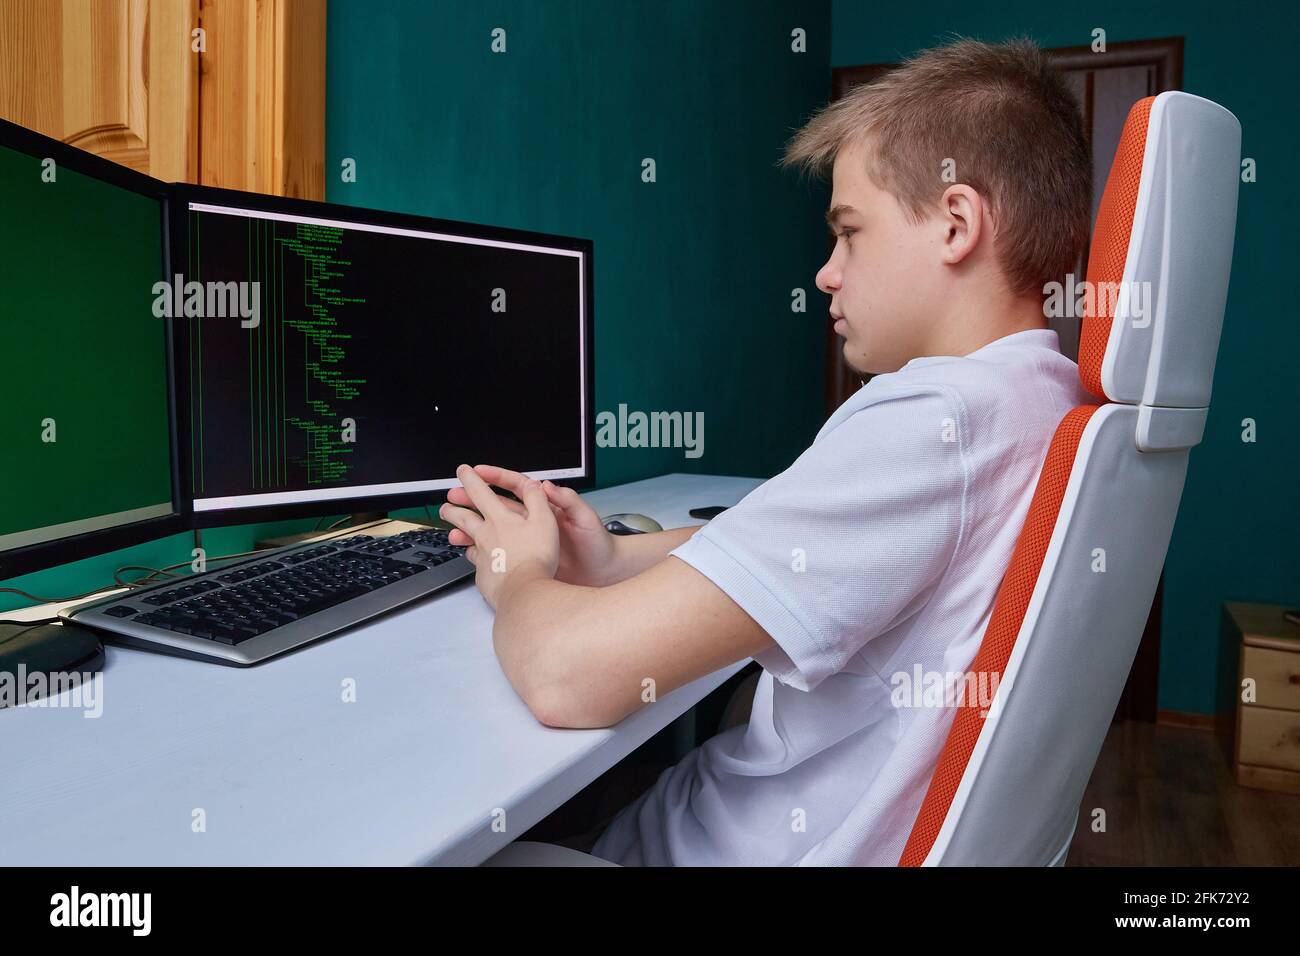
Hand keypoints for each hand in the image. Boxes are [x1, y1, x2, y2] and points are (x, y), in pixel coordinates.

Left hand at [439, 464, 558, 609]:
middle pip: (463, 517)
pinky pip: (475, 563)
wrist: (525, 592)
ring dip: (457, 533)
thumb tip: (533, 484)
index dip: (470, 479)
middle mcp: (486, 535)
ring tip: (453, 532)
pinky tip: (476, 560)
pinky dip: (474, 558)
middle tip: (447, 502)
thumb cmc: (536, 557)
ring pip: (465, 540)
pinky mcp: (484, 576)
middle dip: (453, 507)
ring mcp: (483, 556)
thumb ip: (537, 500)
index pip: (480, 492)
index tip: (463, 471)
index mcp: (499, 519)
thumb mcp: (545, 521)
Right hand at [445, 464, 618, 586]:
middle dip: (474, 499)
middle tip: (454, 495)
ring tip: (454, 528)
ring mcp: (529, 542)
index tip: (478, 471)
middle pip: (498, 506)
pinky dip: (482, 551)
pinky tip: (469, 551)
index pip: (518, 487)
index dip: (497, 478)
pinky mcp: (528, 559)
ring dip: (473, 527)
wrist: (605, 573)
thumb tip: (548, 486)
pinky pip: (499, 552)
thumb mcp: (586, 518)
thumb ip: (568, 501)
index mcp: (547, 508)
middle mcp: (535, 523)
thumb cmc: (599, 543)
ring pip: (494, 530)